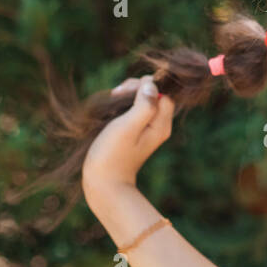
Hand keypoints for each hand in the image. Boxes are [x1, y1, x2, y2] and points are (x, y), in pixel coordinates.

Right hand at [81, 74, 175, 193]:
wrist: (104, 183)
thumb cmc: (113, 154)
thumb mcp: (128, 126)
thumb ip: (143, 105)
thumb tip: (152, 84)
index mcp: (161, 125)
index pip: (163, 93)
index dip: (145, 87)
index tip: (125, 92)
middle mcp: (159, 126)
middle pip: (155, 95)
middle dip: (136, 89)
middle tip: (116, 94)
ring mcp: (148, 130)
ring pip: (144, 101)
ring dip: (128, 95)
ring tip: (113, 99)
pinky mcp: (135, 133)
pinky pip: (135, 110)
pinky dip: (124, 105)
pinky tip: (113, 108)